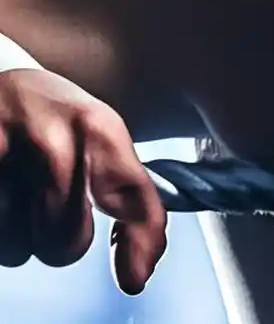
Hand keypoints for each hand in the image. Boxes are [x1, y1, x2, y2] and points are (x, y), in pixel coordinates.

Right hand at [0, 68, 165, 293]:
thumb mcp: (97, 131)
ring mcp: (3, 153)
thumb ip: (124, 187)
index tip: (135, 277)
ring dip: (17, 234)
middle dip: (59, 239)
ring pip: (18, 249)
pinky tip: (0, 193)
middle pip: (65, 241)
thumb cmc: (50, 115)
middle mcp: (52, 141)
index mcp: (98, 128)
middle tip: (48, 205)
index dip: (140, 243)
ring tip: (15, 190)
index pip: (132, 196)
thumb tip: (140, 265)